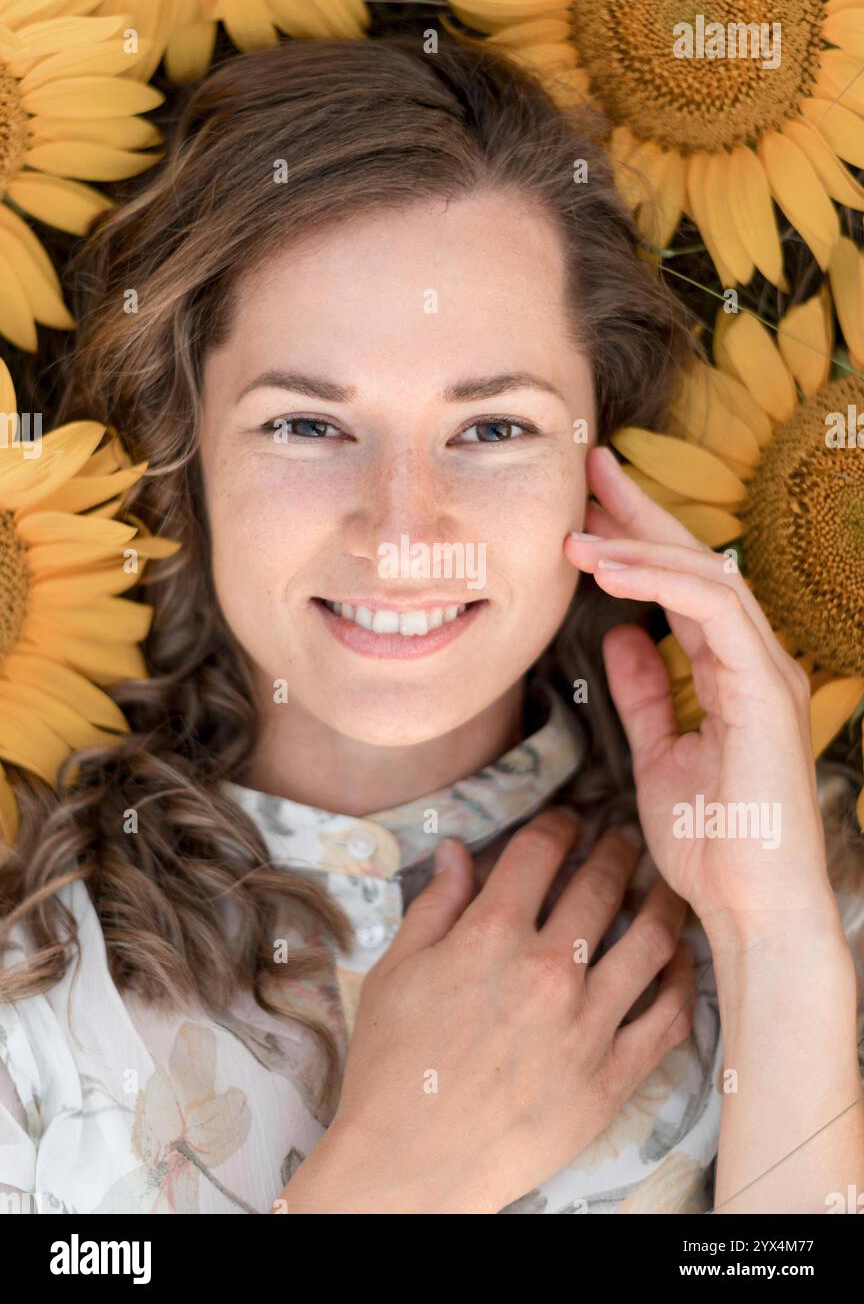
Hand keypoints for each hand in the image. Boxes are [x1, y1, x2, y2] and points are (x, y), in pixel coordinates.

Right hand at [275, 808, 695, 1213]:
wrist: (411, 1165)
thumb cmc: (394, 1066)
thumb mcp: (397, 971)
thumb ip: (435, 904)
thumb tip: (458, 850)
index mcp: (491, 936)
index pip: (541, 851)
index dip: (559, 823)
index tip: (568, 821)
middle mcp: (548, 970)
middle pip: (603, 884)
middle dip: (616, 849)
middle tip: (622, 839)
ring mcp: (587, 1024)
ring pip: (652, 941)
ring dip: (661, 903)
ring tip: (663, 890)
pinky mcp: (611, 1076)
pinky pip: (669, 1016)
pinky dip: (683, 980)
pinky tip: (679, 962)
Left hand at [565, 445, 838, 941]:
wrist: (750, 908)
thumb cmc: (714, 843)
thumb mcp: (662, 753)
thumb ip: (647, 694)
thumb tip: (621, 640)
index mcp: (732, 671)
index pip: (681, 585)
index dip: (635, 540)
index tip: (585, 509)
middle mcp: (755, 660)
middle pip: (695, 562)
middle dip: (639, 512)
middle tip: (589, 468)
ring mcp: (766, 671)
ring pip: (706, 574)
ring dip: (638, 543)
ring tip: (578, 526)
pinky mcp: (765, 689)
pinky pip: (713, 611)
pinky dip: (658, 582)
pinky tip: (608, 570)